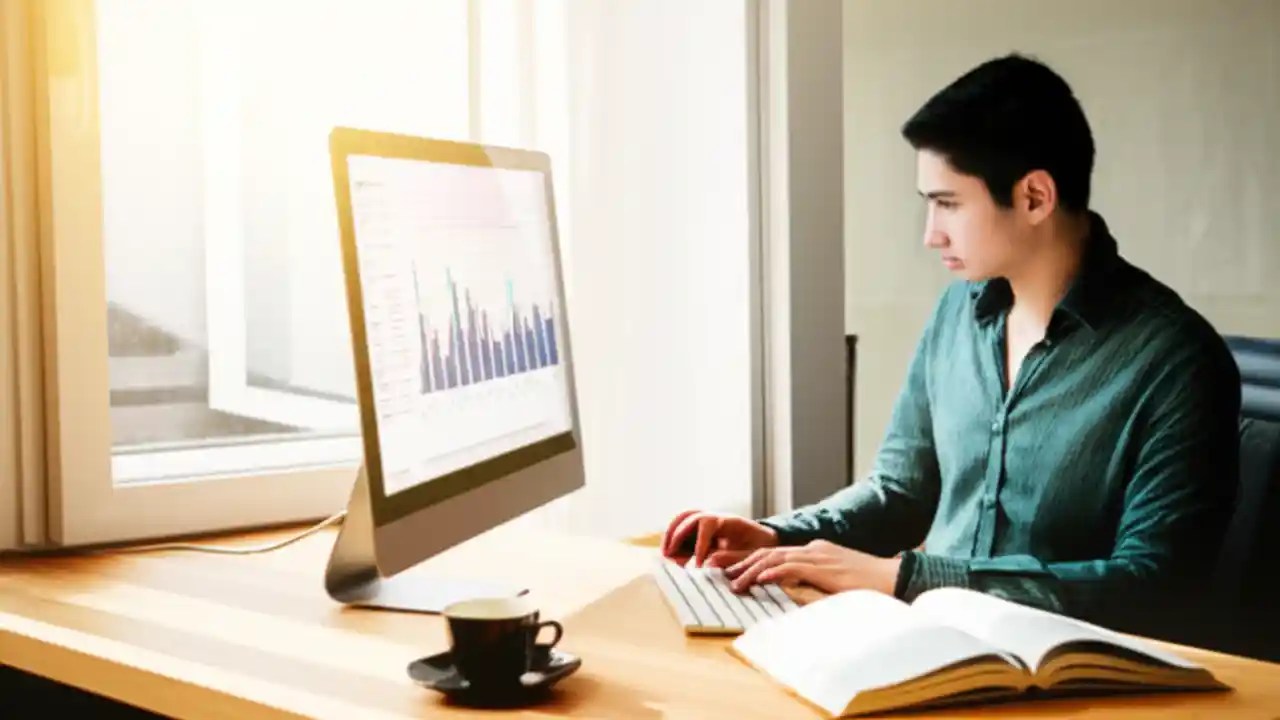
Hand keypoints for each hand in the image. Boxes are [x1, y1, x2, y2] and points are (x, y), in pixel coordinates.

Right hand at [661, 510, 778, 567]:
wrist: (764, 539)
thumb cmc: (759, 547)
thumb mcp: (750, 554)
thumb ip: (730, 558)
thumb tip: (706, 565)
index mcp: (729, 521)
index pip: (706, 525)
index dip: (699, 545)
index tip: (697, 565)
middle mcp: (715, 517)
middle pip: (689, 517)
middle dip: (677, 536)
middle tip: (671, 557)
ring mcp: (707, 520)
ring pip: (682, 518)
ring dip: (671, 534)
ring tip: (666, 554)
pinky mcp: (701, 528)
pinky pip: (683, 527)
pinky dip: (674, 538)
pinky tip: (671, 555)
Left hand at [725, 540, 901, 595]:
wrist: (894, 578)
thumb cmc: (870, 584)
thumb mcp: (837, 583)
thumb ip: (818, 583)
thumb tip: (800, 595)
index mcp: (817, 550)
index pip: (779, 552)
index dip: (756, 562)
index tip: (738, 573)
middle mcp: (814, 549)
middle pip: (771, 552)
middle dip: (745, 563)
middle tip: (726, 576)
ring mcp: (819, 555)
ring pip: (775, 558)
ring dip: (752, 571)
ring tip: (735, 583)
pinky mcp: (823, 567)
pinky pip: (791, 567)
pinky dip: (772, 573)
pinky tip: (758, 580)